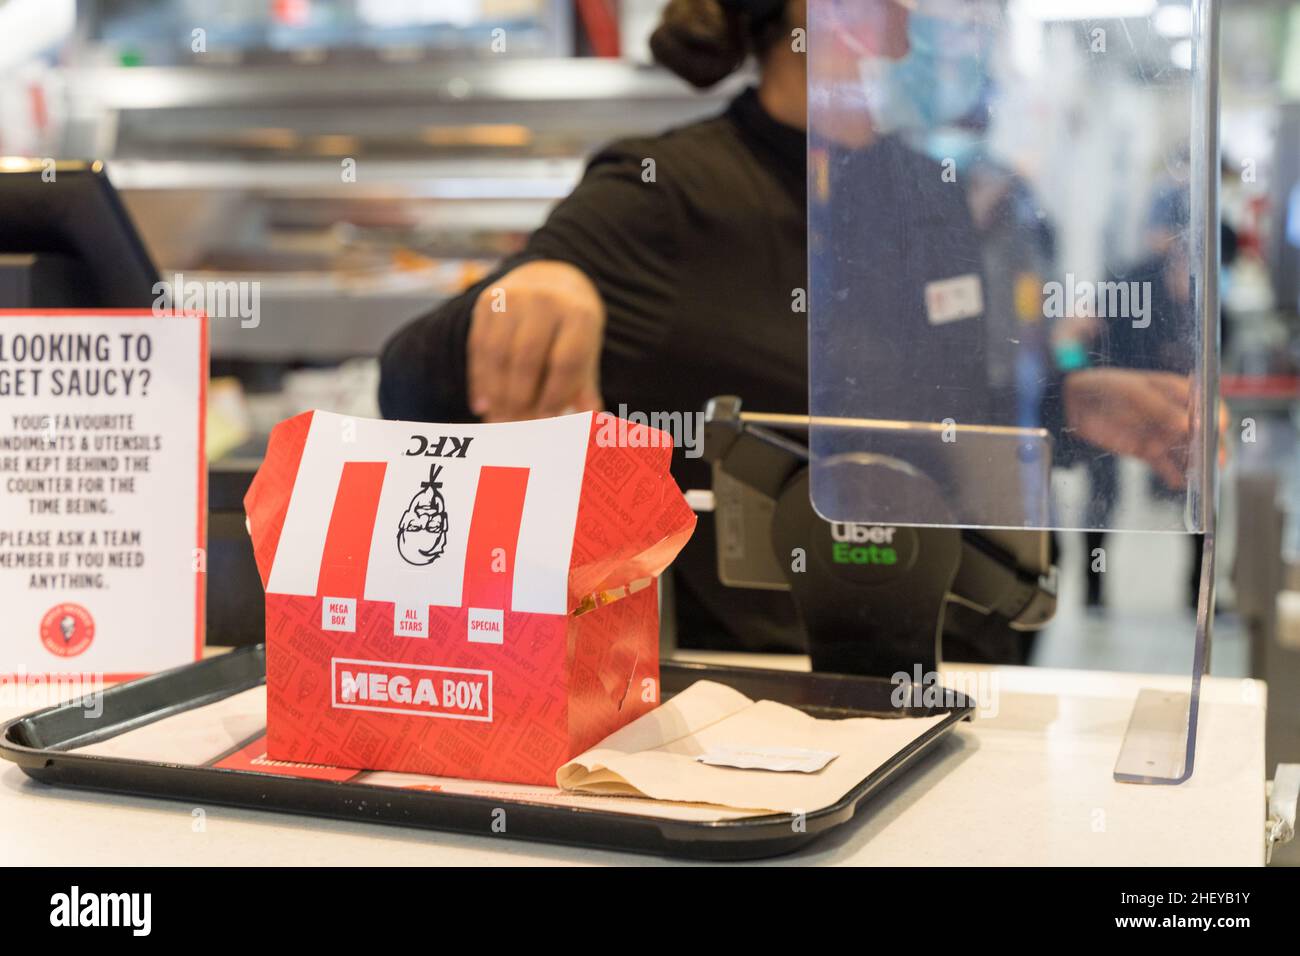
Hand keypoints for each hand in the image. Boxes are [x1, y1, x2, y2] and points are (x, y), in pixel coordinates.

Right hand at [467, 260, 604, 421]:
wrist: (549, 283)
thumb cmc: (571, 332)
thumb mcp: (585, 352)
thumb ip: (584, 387)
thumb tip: (590, 421)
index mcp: (580, 315)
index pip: (564, 362)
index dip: (553, 396)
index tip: (544, 422)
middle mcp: (546, 300)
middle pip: (526, 359)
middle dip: (519, 400)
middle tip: (514, 427)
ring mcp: (514, 297)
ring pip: (498, 354)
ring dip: (496, 393)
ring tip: (497, 421)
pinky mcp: (488, 300)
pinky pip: (478, 346)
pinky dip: (479, 380)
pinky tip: (482, 404)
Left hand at [1064, 368, 1223, 490]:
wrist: (1077, 403)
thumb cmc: (1107, 386)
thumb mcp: (1133, 392)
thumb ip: (1159, 408)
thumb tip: (1188, 425)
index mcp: (1179, 392)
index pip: (1209, 405)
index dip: (1217, 418)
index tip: (1217, 431)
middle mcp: (1177, 415)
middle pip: (1204, 433)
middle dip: (1212, 448)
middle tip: (1213, 462)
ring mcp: (1164, 434)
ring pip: (1189, 452)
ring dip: (1197, 465)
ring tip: (1198, 476)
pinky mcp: (1149, 451)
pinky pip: (1167, 466)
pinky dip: (1174, 475)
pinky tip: (1178, 482)